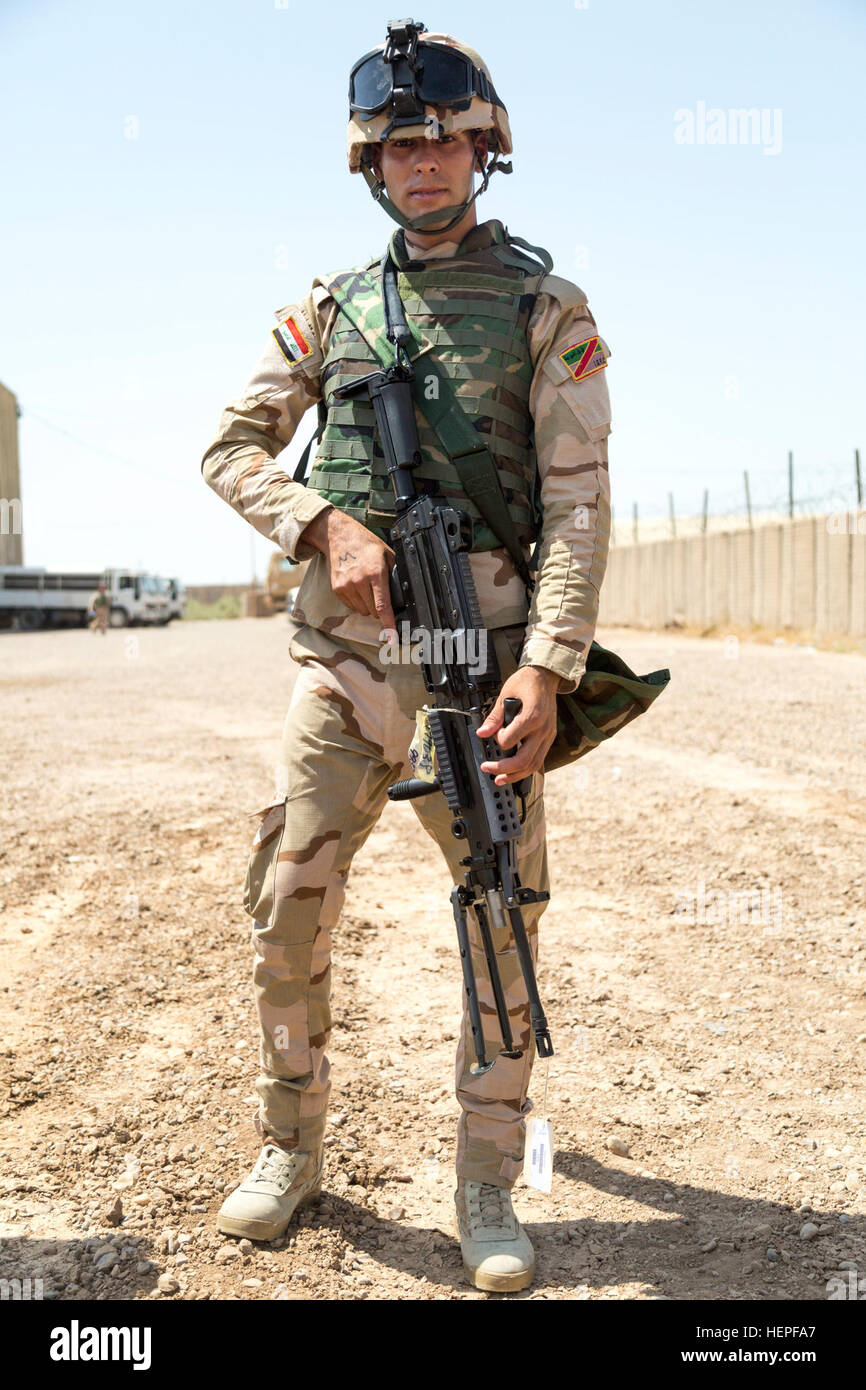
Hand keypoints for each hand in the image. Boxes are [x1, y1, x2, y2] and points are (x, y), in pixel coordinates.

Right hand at [301, 507, 397, 636]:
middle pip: (374, 611)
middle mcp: (360, 581)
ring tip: (367, 586)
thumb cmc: (366, 544)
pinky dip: (357, 601)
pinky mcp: (337, 589)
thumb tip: (404, 595)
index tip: (392, 639)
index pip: (383, 606)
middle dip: (380, 607)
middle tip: (379, 591)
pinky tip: (357, 586)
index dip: (389, 625)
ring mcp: (346, 586)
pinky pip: (352, 606)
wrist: (339, 535)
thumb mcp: (387, 555)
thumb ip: (396, 574)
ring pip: (363, 611)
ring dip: (368, 605)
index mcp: (376, 573)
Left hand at [476, 666, 559, 785]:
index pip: (510, 740)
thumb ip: (494, 717)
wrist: (545, 677)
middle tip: (488, 769)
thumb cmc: (526, 682)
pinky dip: (525, 769)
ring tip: (499, 779)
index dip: (498, 740)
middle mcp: (543, 729)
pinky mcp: (549, 738)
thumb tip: (482, 733)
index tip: (492, 734)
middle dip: (503, 769)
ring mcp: (548, 735)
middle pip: (524, 760)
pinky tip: (513, 772)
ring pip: (533, 765)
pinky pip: (539, 759)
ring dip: (515, 775)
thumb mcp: (505, 694)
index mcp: (532, 716)